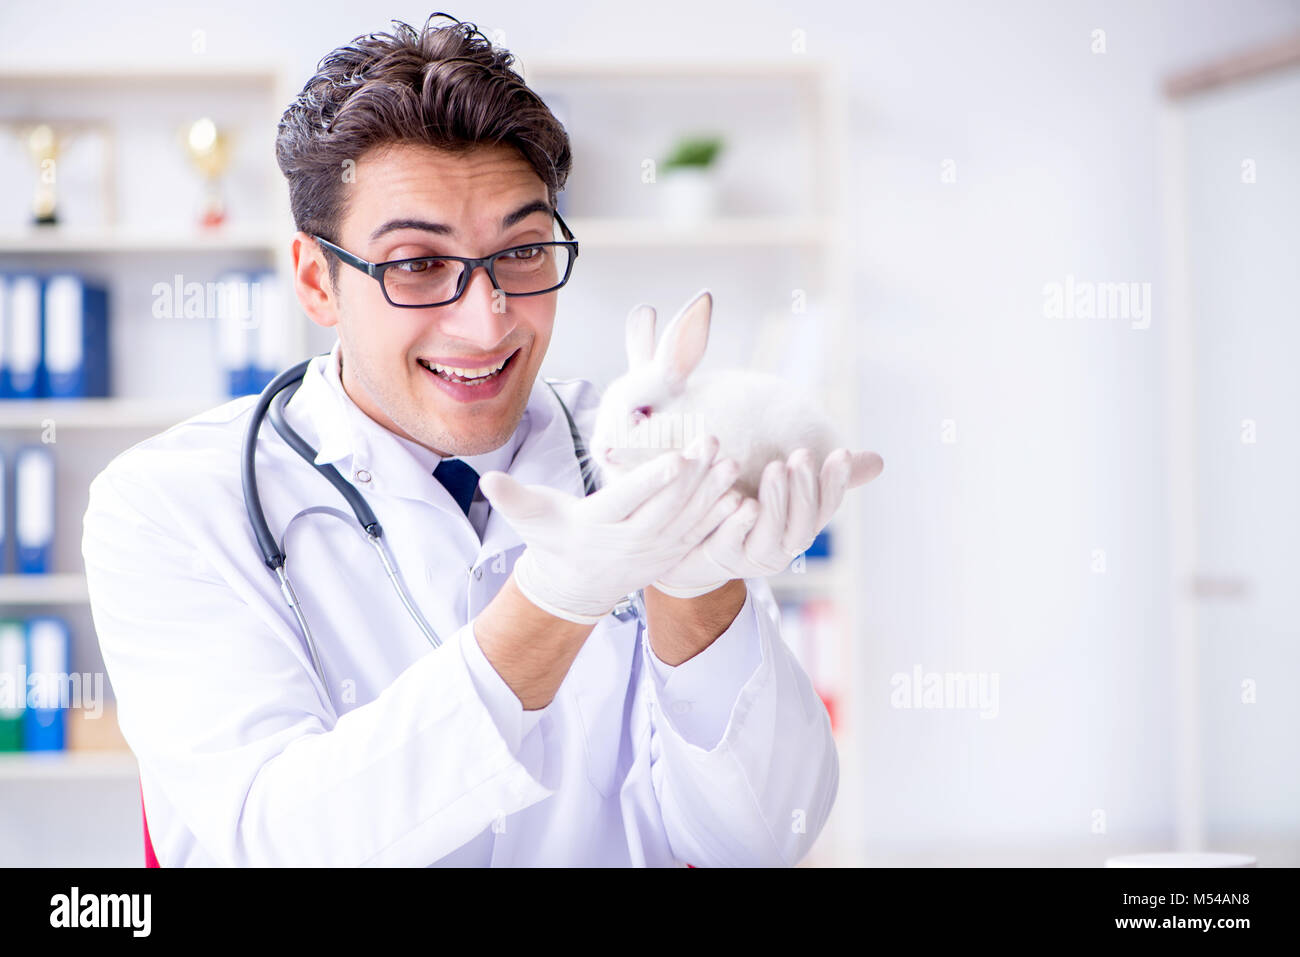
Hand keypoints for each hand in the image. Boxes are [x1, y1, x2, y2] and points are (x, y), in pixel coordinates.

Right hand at [479, 434, 744, 623]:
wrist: (575, 584)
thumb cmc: (552, 539)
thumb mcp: (529, 518)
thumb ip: (513, 497)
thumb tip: (488, 480)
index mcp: (597, 525)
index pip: (629, 500)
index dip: (653, 480)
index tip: (677, 457)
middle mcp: (629, 541)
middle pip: (666, 506)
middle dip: (693, 476)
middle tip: (712, 442)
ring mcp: (653, 551)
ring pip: (687, 519)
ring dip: (712, 492)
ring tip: (730, 462)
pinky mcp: (669, 556)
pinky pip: (698, 535)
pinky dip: (719, 516)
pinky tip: (739, 494)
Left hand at [651, 447, 883, 597]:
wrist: (689, 546)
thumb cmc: (742, 514)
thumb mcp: (781, 490)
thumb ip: (817, 475)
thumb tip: (876, 461)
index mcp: (798, 528)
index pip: (826, 508)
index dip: (836, 484)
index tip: (841, 454)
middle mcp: (781, 548)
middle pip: (802, 524)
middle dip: (805, 489)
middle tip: (802, 456)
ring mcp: (751, 557)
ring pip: (771, 535)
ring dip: (777, 502)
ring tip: (776, 468)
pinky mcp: (719, 557)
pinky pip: (732, 542)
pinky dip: (739, 523)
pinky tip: (742, 501)